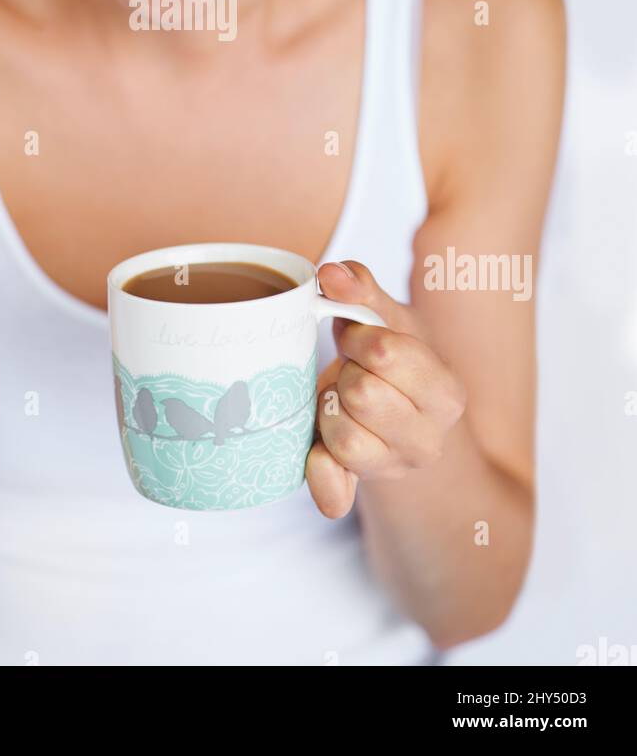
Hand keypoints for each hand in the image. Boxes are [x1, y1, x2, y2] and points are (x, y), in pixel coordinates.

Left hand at [306, 260, 467, 519]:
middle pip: (362, 394)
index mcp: (446, 393)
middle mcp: (430, 440)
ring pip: (343, 437)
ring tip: (341, 398)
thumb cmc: (392, 361)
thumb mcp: (388, 320)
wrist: (396, 417)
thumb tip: (330, 274)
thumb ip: (361, 289)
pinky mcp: (360, 489)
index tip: (359, 336)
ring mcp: (395, 470)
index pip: (386, 353)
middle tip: (352, 370)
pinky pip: (333, 491)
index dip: (359, 337)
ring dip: (330, 408)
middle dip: (347, 373)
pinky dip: (319, 471)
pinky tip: (318, 449)